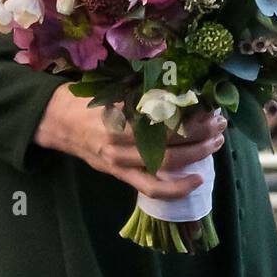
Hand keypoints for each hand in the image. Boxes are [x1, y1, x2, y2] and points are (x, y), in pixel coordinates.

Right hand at [34, 88, 225, 195]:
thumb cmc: (86, 97)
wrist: (55, 120)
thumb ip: (145, 93)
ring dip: (197, 155)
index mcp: (122, 111)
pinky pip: (150, 187)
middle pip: (173, 140)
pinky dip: (176, 189)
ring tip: (215, 144)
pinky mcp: (118, 174)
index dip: (194, 115)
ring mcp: (120, 160)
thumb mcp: (115, 88)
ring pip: (167, 164)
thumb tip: (184, 92)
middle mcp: (122, 139)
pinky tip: (196, 180)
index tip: (212, 107)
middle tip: (220, 124)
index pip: (168, 116)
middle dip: (202, 133)